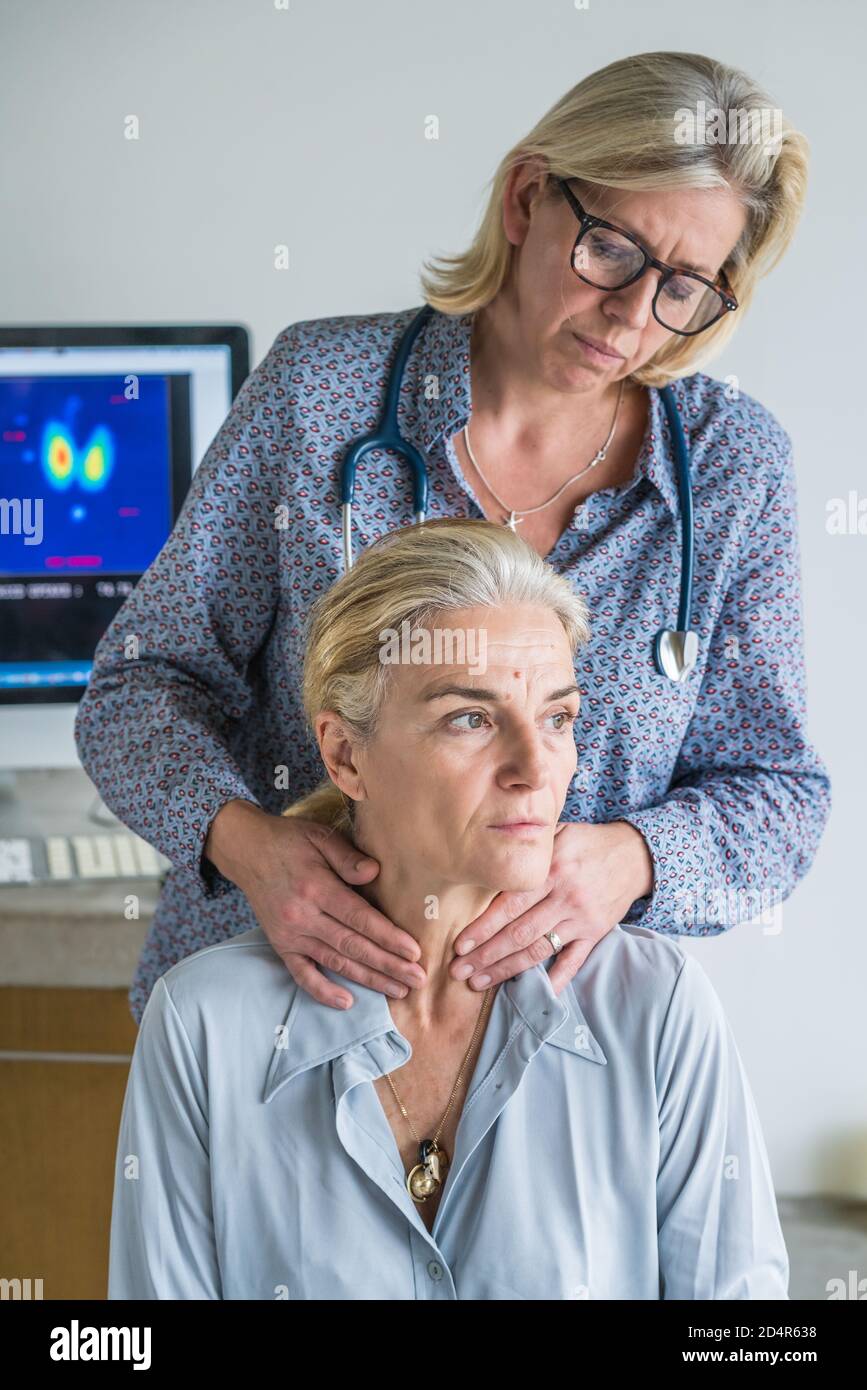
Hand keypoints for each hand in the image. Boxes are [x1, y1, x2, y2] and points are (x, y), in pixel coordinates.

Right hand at [206, 803, 426, 1008]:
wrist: (245, 850)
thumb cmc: (288, 840)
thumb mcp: (319, 836)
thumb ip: (347, 856)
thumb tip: (374, 872)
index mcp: (316, 887)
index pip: (359, 918)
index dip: (388, 937)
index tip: (414, 952)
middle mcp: (302, 915)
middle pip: (352, 945)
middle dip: (388, 965)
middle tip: (417, 979)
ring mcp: (290, 934)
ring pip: (335, 962)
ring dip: (368, 979)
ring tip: (398, 990)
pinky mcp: (280, 944)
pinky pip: (301, 974)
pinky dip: (322, 991)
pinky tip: (347, 1002)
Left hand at [448, 820, 653, 994]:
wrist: (634, 855)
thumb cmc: (586, 843)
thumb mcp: (557, 831)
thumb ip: (526, 845)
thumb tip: (488, 849)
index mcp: (551, 871)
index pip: (510, 905)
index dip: (483, 928)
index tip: (460, 945)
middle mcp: (565, 898)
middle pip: (519, 933)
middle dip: (486, 955)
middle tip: (459, 971)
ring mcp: (581, 919)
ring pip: (538, 950)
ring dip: (506, 970)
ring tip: (479, 982)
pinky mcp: (595, 934)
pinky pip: (573, 961)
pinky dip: (555, 980)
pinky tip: (532, 993)